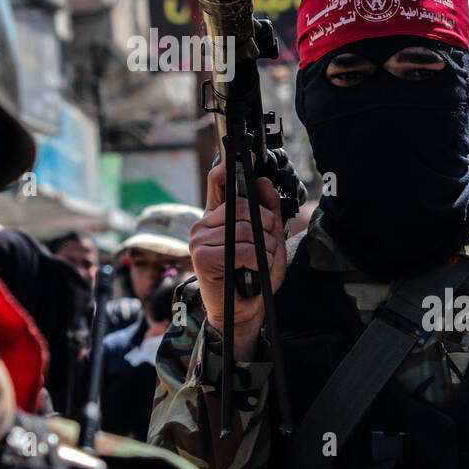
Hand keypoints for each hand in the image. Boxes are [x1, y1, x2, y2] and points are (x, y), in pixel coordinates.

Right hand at [188, 161, 286, 360]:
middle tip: (268, 248)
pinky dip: (257, 262)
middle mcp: (204, 223)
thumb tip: (263, 182)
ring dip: (265, 250)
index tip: (250, 157)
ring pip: (247, 229)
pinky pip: (242, 249)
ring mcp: (199, 238)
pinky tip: (254, 273)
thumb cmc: (253, 277)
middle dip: (267, 227)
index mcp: (217, 217)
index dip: (232, 168)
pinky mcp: (202, 256)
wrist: (241, 312)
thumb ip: (267, 213)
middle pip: (245, 207)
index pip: (219, 182)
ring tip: (261, 265)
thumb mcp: (268, 242)